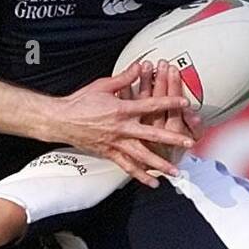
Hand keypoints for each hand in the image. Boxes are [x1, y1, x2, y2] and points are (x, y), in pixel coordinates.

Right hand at [57, 61, 193, 186]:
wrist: (61, 120)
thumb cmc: (80, 102)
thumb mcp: (103, 85)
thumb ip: (125, 78)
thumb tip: (140, 66)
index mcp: (121, 109)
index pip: (150, 105)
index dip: (169, 103)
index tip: (185, 103)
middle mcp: (121, 128)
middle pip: (152, 134)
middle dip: (172, 138)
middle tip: (188, 142)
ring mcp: (116, 143)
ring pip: (142, 156)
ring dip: (160, 164)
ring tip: (174, 171)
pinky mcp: (109, 153)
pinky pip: (127, 166)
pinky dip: (140, 175)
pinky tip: (152, 182)